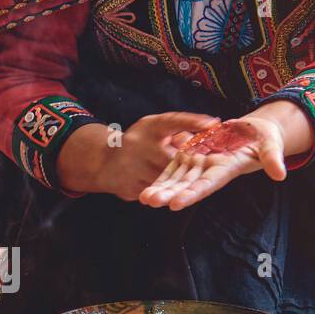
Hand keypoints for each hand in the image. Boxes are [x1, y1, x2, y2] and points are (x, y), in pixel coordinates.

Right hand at [56, 112, 219, 199]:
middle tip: (209, 167)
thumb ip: (177, 130)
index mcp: (148, 127)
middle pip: (173, 157)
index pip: (172, 121)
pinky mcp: (129, 186)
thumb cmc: (138, 142)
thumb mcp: (154, 129)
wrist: (103, 161)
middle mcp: (137, 143)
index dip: (192, 121)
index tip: (212, 123)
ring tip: (191, 184)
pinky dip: (166, 192)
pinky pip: (155, 191)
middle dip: (190, 164)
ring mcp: (131, 166)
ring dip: (181, 182)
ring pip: (166, 178)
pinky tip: (172, 193)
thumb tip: (209, 130)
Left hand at [139, 106, 301, 210]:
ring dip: (161, 188)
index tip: (175, 204)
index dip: (191, 194)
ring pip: (177, 179)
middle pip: (187, 185)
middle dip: (169, 194)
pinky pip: (175, 168)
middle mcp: (209, 170)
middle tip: (150, 201)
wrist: (256, 132)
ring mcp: (200, 164)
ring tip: (144, 198)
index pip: (206, 184)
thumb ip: (273, 159)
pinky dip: (162, 178)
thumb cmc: (265, 139)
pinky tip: (148, 186)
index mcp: (225, 169)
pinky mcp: (194, 155)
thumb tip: (281, 174)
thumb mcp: (271, 145)